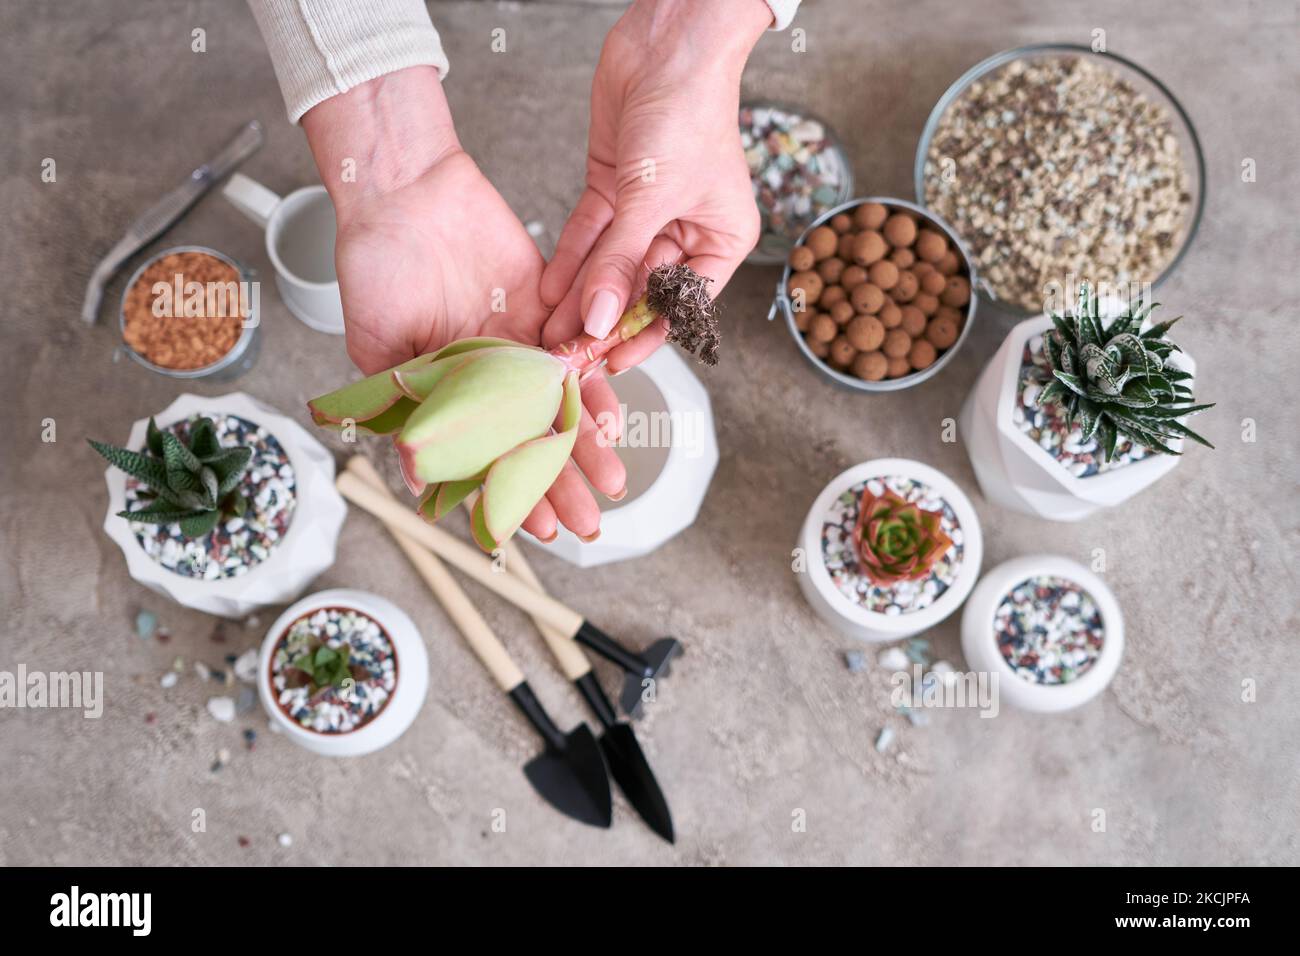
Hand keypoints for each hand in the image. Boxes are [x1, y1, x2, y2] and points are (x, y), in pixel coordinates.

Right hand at [302, 68, 624, 540]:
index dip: (508, 496)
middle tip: (588, 522)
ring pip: (559, 406)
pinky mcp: (545, 308)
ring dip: (585, 445)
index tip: (531, 531)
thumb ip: (401, 406)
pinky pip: (575, 353)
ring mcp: (518, 346)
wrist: (405, 190)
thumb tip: (414, 475)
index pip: (485, 458)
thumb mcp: (376, 346)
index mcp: (448, 394)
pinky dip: (592, 385)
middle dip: (560, 483)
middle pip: (530, 442)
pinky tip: (611, 417)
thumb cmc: (375, 265)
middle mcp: (489, 379)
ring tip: (611, 480)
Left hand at [539, 0, 769, 370]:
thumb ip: (620, 261)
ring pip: (611, 266)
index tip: (611, 362)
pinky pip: (590, 236)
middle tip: (568, 353)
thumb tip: (598, 321)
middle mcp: (685, 230)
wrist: (668, 43)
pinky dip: (570, 261)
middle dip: (603, 319)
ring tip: (549, 331)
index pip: (681, 304)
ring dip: (580, 297)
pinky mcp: (614, 189)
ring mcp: (647, 211)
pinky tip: (550, 291)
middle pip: (641, 289)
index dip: (646, 336)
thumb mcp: (653, 198)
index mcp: (720, 239)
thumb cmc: (689, 112)